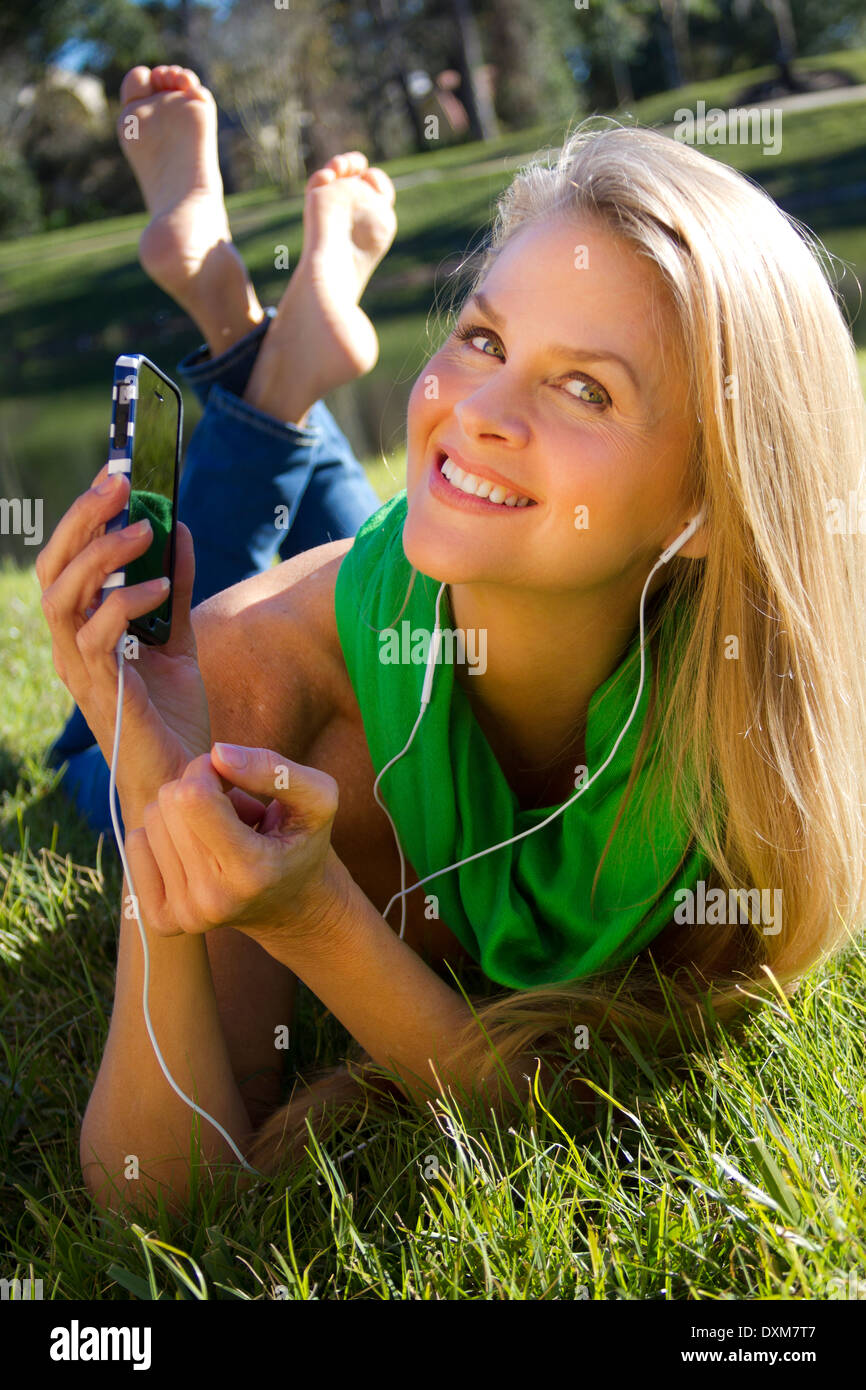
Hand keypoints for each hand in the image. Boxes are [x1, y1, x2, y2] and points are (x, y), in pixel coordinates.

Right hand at [37, 463, 211, 809]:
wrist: (183, 777)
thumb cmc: (172, 715)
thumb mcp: (180, 637)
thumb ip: (178, 586)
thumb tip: (178, 527)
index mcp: (82, 629)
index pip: (67, 561)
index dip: (84, 517)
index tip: (114, 478)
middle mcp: (70, 645)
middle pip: (54, 568)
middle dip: (83, 520)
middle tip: (119, 485)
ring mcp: (79, 667)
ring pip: (65, 596)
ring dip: (103, 556)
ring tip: (144, 531)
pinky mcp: (101, 689)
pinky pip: (98, 634)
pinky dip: (127, 603)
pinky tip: (161, 588)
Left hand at [125, 744, 345, 944]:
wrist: (295, 906)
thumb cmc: (303, 842)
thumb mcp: (317, 798)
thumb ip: (275, 769)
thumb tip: (217, 752)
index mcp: (252, 870)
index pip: (193, 797)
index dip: (208, 769)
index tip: (232, 776)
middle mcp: (213, 899)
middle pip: (169, 804)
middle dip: (198, 786)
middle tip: (231, 805)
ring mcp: (185, 914)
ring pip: (150, 820)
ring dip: (183, 812)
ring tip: (219, 829)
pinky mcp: (163, 919)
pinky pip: (135, 845)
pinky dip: (163, 834)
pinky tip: (196, 847)